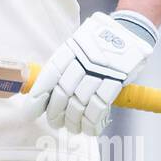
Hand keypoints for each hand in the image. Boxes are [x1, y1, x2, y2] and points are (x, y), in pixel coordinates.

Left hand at [24, 11, 156, 134]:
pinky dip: (92, 122)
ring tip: (71, 127)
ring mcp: (100, 71)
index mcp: (70, 49)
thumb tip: (44, 94)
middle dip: (56, 113)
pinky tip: (89, 128)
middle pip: (63, 93)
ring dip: (74, 121)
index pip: (49, 77)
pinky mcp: (117, 80)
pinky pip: (100, 106)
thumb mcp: (77, 45)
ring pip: (80, 103)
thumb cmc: (99, 41)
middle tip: (54, 122)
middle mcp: (83, 60)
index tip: (30, 113)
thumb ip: (63, 66)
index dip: (38, 98)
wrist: (130, 31)